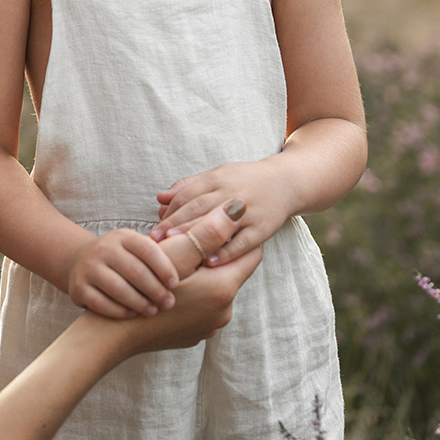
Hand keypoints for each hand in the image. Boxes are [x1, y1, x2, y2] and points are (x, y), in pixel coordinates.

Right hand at [64, 229, 180, 318]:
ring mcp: (89, 268)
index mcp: (123, 236)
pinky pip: (101, 303)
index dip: (165, 268)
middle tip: (169, 303)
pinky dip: (119, 311)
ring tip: (153, 311)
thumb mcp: (137, 250)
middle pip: (135, 271)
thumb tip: (200, 263)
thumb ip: (161, 255)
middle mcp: (104, 248)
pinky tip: (132, 315)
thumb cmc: (123, 261)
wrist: (81, 263)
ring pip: (119, 289)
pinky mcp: (78, 287)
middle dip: (156, 290)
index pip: (148, 249)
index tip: (176, 284)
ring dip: (140, 303)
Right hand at [105, 243, 263, 358]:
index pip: (252, 254)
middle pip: (228, 273)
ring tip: (172, 269)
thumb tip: (239, 207)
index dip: (234, 239)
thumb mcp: (174, 252)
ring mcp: (207, 329)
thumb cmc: (138, 287)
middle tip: (185, 247)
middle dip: (211, 259)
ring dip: (197, 278)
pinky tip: (164, 290)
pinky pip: (196, 310)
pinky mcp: (191, 338)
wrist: (111, 335)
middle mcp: (222, 313)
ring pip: (211, 291)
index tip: (214, 230)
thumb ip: (208, 230)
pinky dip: (186, 298)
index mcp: (223, 289)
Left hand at [151, 159, 293, 267]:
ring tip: (177, 250)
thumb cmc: (244, 181)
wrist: (285, 183)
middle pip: (199, 209)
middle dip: (176, 225)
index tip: (153, 231)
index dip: (169, 213)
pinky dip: (226, 252)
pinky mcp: (262, 228)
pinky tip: (210, 263)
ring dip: (196, 237)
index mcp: (217, 179)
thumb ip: (188, 187)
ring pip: (219, 224)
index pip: (188, 196)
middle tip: (156, 242)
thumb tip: (160, 198)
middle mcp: (231, 193)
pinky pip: (242, 242)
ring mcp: (248, 211)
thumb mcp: (217, 177)